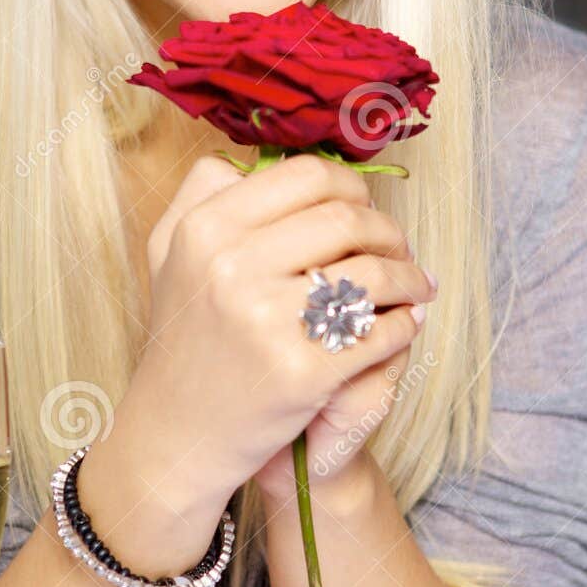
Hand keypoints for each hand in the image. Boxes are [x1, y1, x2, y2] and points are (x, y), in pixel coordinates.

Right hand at [119, 151, 436, 503]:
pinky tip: (404, 323)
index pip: (308, 176)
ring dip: (409, 278)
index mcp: (206, 228)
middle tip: (399, 250)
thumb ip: (208, 190)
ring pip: (373, 274)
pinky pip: (380, 331)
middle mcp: (232, 267)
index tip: (363, 207)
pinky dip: (404, 325)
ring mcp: (267, 322)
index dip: (351, 186)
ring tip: (416, 287)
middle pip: (348, 220)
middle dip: (389, 233)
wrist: (176, 431)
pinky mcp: (302, 372)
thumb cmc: (186, 336)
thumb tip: (272, 155)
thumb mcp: (170, 250)